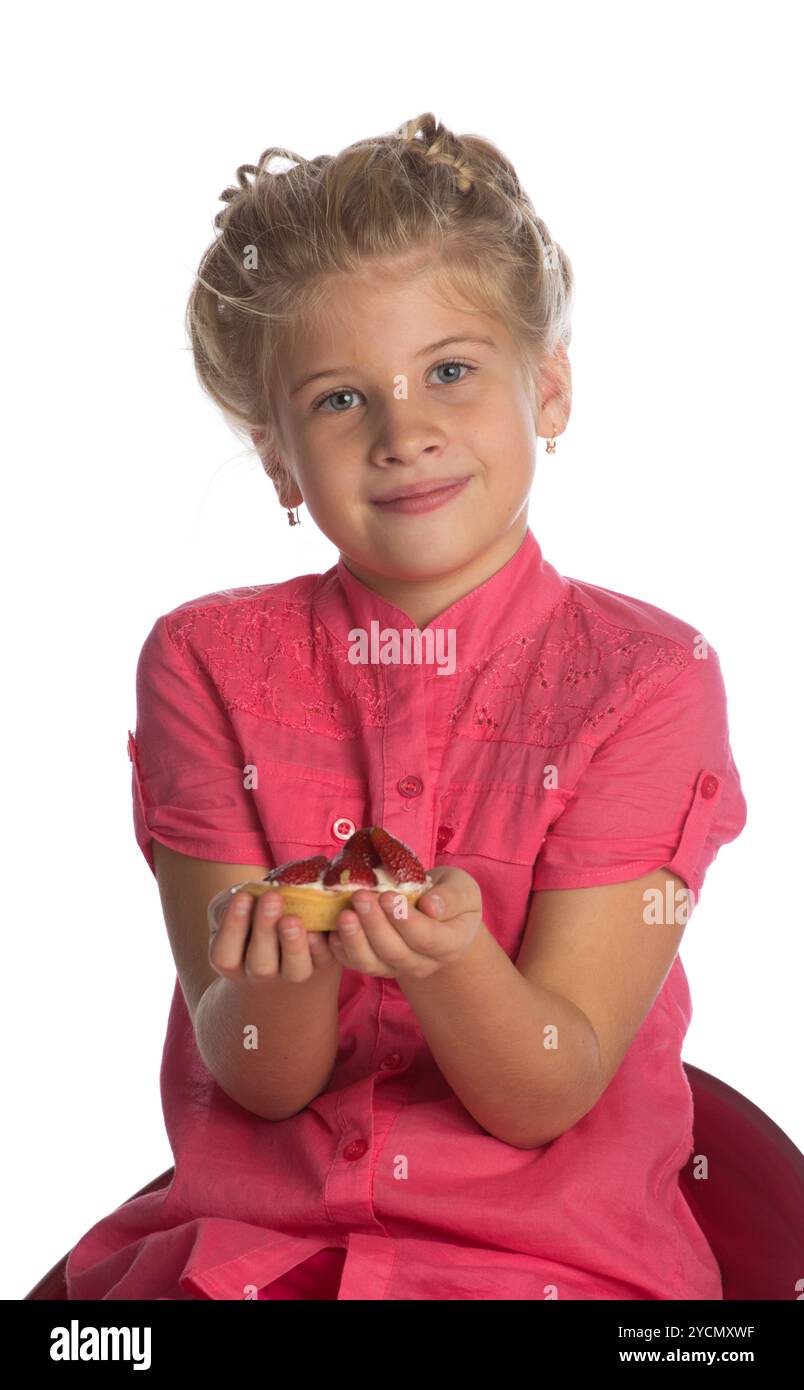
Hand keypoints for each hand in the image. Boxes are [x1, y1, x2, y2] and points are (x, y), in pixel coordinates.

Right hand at [207, 885, 340, 984]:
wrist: (286, 936)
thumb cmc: (254, 916)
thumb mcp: (241, 909)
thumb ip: (242, 902)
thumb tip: (253, 889)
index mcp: (234, 961)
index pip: (225, 955)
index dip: (232, 927)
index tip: (242, 896)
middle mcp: (261, 974)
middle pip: (260, 966)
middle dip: (265, 930)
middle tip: (272, 898)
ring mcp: (291, 974)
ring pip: (293, 971)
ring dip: (293, 944)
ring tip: (292, 918)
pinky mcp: (321, 966)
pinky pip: (322, 961)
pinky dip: (320, 947)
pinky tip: (318, 929)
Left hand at [328, 867, 482, 980]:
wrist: (437, 913)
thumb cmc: (449, 895)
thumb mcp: (461, 887)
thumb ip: (452, 897)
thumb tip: (432, 906)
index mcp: (450, 944)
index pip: (428, 939)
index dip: (406, 921)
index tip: (388, 896)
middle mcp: (424, 963)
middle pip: (396, 953)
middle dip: (375, 925)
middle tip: (360, 897)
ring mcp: (397, 967)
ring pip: (373, 964)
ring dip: (355, 940)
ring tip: (344, 914)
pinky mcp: (375, 964)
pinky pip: (355, 963)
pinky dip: (341, 949)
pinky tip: (332, 930)